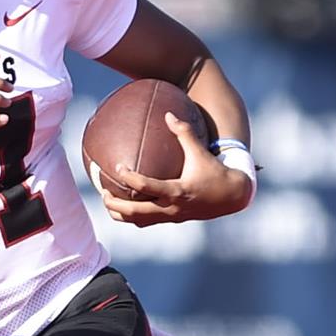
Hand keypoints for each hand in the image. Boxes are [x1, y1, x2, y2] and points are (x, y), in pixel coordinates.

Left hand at [100, 111, 254, 226]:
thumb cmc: (215, 173)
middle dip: (115, 204)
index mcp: (176, 191)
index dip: (129, 178)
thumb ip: (184, 133)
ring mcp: (171, 217)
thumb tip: (168, 114)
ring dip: (121, 214)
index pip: (146, 187)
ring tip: (108, 201)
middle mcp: (171, 207)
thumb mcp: (201, 152)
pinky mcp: (172, 220)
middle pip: (135, 212)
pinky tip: (126, 204)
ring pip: (138, 221)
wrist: (232, 197)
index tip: (118, 167)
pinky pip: (147, 221)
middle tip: (103, 192)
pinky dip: (134, 215)